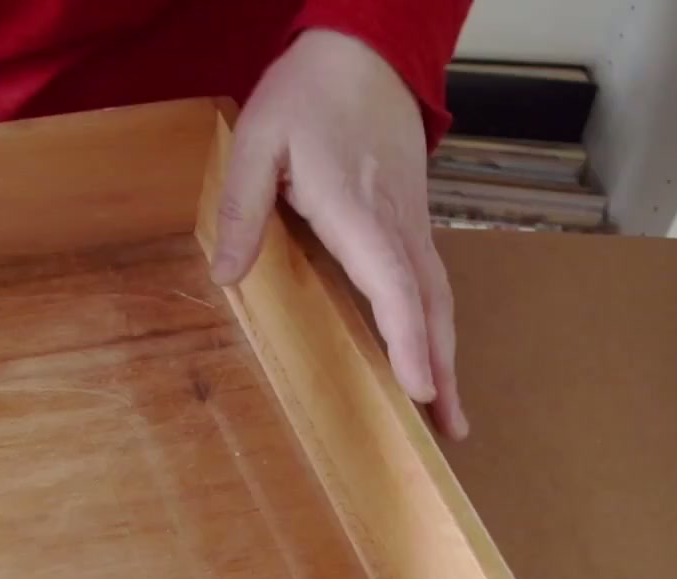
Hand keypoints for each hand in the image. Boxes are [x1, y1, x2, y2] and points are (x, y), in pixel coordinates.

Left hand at [210, 29, 465, 438]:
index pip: (393, 285)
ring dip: (447, 352)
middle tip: (451, 430)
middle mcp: (396, 223)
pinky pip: (429, 279)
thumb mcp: (256, 139)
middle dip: (442, 367)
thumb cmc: (308, 93)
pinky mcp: (410, 218)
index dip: (408, 340)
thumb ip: (241, 207)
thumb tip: (224, 276)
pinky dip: (436, 322)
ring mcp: (410, 221)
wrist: (365, 50)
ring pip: (438, 296)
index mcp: (358, 210)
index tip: (420, 389)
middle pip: (430, 305)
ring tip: (452, 412)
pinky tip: (433, 351)